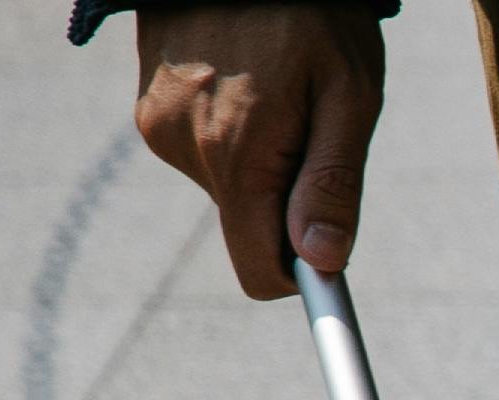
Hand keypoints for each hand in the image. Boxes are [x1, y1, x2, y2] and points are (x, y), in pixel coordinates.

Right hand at [131, 5, 386, 297]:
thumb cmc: (312, 11)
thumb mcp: (348, 93)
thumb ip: (332, 182)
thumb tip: (324, 262)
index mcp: (235, 155)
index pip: (260, 270)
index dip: (303, 275)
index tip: (332, 262)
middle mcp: (184, 150)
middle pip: (252, 224)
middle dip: (290, 195)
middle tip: (311, 124)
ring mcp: (159, 127)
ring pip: (230, 186)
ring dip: (263, 157)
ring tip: (278, 89)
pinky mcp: (150, 109)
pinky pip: (205, 151)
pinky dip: (234, 131)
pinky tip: (246, 77)